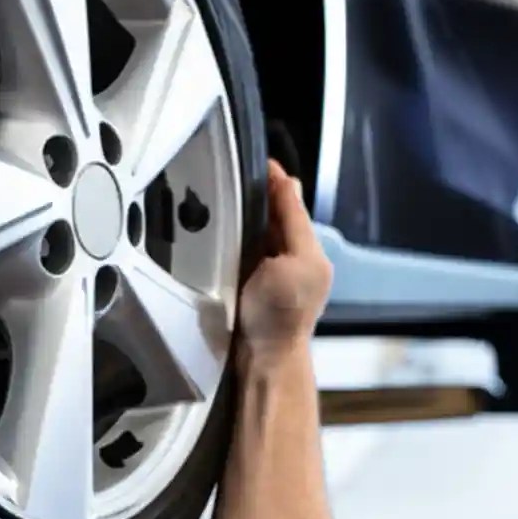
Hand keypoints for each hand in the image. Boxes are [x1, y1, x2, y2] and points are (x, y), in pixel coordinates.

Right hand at [236, 161, 333, 370]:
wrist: (261, 358)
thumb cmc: (282, 314)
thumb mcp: (297, 261)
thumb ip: (294, 222)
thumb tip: (288, 181)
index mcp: (305, 247)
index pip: (288, 202)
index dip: (272, 180)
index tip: (251, 160)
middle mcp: (286, 255)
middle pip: (268, 213)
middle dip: (253, 194)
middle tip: (226, 173)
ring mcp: (263, 270)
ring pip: (250, 229)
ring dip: (236, 214)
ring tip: (215, 194)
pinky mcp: (242, 282)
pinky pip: (234, 248)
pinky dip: (225, 235)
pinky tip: (212, 229)